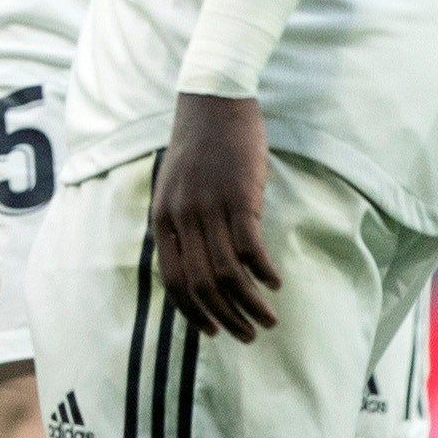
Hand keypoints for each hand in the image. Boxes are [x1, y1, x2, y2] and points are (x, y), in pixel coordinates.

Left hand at [150, 92, 281, 338]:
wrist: (213, 101)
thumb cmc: (199, 146)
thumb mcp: (177, 188)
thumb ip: (182, 224)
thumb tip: (201, 265)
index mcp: (162, 219)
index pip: (174, 281)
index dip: (194, 313)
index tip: (214, 333)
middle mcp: (181, 218)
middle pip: (202, 284)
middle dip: (226, 318)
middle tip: (249, 335)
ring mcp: (208, 207)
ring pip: (227, 272)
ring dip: (250, 304)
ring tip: (269, 319)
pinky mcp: (237, 196)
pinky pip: (249, 247)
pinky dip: (263, 272)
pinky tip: (275, 283)